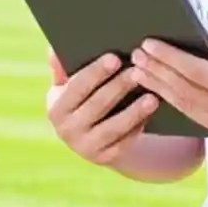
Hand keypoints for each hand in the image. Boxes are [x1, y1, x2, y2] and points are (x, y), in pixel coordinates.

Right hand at [46, 47, 160, 165]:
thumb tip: (54, 48)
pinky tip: (152, 114)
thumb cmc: (84, 96)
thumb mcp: (71, 83)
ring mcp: (85, 148)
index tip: (115, 57)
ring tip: (153, 96)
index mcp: (56, 107)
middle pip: (96, 106)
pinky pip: (124, 142)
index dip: (95, 72)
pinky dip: (138, 127)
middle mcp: (66, 130)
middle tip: (138, 71)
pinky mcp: (105, 158)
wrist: (93, 134)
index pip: (75, 87)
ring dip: (134, 112)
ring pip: (112, 128)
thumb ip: (64, 66)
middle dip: (118, 87)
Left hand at [132, 33, 207, 143]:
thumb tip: (203, 43)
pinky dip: (177, 102)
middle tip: (135, 55)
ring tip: (142, 71)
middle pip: (183, 91)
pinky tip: (163, 90)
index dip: (168, 57)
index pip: (194, 72)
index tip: (149, 43)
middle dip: (157, 72)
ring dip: (161, 88)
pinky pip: (196, 118)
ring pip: (186, 108)